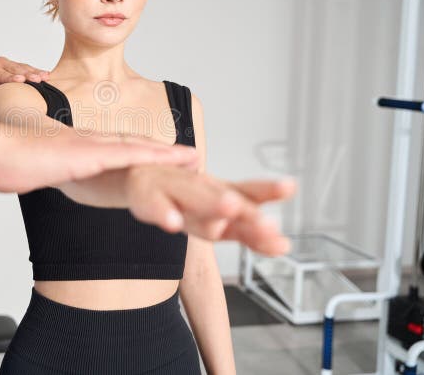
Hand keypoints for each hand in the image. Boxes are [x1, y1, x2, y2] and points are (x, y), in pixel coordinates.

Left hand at [0, 56, 49, 106]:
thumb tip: (7, 108)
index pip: (2, 74)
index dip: (12, 77)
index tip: (22, 80)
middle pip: (16, 69)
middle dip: (28, 74)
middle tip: (39, 80)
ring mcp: (8, 63)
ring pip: (23, 67)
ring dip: (35, 72)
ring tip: (46, 77)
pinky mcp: (15, 66)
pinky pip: (27, 68)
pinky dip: (36, 72)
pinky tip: (46, 75)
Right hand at [0, 129, 197, 195]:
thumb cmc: (0, 160)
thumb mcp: (30, 167)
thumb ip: (44, 168)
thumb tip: (46, 173)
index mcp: (76, 148)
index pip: (116, 149)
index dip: (142, 153)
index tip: (163, 158)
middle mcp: (86, 143)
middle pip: (132, 146)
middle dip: (163, 154)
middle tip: (192, 158)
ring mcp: (85, 147)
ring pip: (134, 149)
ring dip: (165, 155)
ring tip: (193, 159)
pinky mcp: (81, 154)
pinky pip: (122, 155)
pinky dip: (148, 156)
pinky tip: (165, 159)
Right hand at [123, 166, 294, 254]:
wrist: (132, 177)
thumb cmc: (177, 195)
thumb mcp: (213, 213)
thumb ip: (245, 231)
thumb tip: (283, 246)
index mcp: (216, 191)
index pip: (246, 190)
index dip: (267, 190)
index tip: (290, 187)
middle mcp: (198, 187)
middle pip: (224, 197)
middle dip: (245, 210)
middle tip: (267, 222)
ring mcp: (171, 188)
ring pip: (193, 196)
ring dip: (211, 203)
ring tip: (231, 209)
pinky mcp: (144, 197)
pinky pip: (153, 206)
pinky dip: (163, 213)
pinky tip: (173, 223)